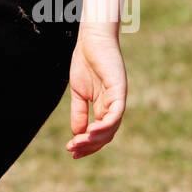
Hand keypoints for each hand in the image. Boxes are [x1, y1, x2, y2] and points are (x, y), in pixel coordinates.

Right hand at [66, 28, 125, 157]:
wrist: (91, 39)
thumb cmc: (85, 61)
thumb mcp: (78, 92)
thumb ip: (79, 112)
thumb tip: (78, 134)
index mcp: (104, 107)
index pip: (99, 133)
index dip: (87, 145)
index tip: (71, 151)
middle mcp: (113, 106)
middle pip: (106, 135)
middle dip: (90, 146)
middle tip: (73, 150)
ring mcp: (117, 99)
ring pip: (111, 128)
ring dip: (95, 139)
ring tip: (79, 143)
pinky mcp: (119, 90)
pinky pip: (115, 113)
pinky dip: (105, 125)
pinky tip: (91, 131)